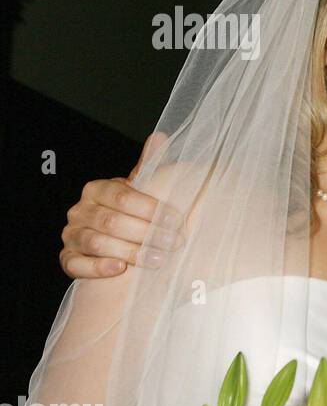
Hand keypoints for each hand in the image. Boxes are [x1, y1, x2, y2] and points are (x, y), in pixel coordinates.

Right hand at [59, 132, 180, 278]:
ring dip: (130, 252)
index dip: (151, 209)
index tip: (177, 219)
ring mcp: (72, 235)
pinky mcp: (68, 258)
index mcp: (97, 190)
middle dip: (147, 233)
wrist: (118, 237)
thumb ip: (151, 165)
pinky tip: (119, 269)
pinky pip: (76, 264)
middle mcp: (80, 210)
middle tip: (175, 242)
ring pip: (96, 243)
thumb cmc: (134, 211)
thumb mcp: (143, 188)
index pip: (122, 197)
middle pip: (111, 221)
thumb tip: (160, 136)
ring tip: (158, 258)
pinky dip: (97, 268)